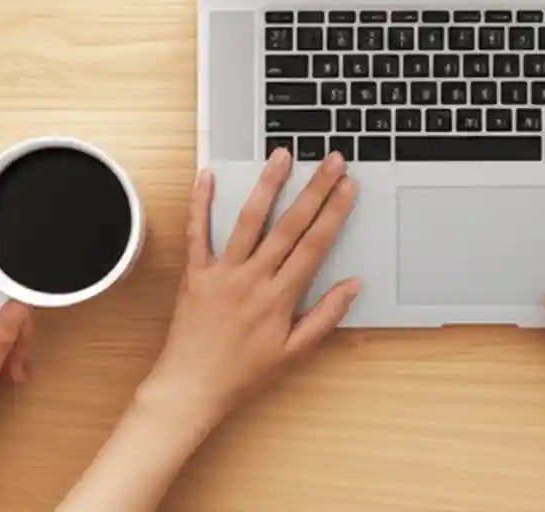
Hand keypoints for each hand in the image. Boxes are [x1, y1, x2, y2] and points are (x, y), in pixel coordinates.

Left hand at [140, 149, 359, 427]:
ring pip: (248, 221)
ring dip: (267, 185)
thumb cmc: (243, 374)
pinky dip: (201, 203)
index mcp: (280, 297)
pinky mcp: (195, 273)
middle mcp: (253, 278)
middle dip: (314, 189)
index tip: (349, 186)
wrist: (191, 388)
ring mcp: (222, 272)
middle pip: (289, 224)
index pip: (314, 245)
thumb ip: (326, 316)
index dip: (334, 212)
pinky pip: (197, 233)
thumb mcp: (295, 352)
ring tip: (282, 156)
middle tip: (329, 160)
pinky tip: (208, 176)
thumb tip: (353, 285)